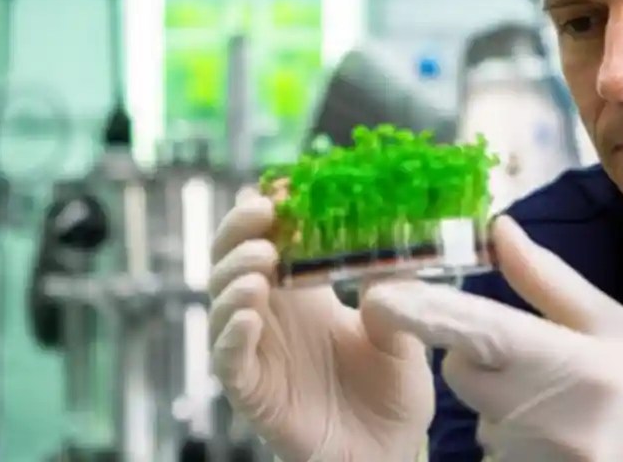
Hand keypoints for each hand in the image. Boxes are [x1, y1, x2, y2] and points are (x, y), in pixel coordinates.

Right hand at [208, 188, 433, 461]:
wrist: (393, 453)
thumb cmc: (394, 391)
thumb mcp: (399, 330)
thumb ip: (390, 291)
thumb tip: (385, 243)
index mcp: (306, 293)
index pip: (270, 239)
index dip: (266, 212)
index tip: (281, 188)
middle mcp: (275, 317)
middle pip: (232, 261)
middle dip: (239, 232)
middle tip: (262, 213)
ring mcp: (259, 353)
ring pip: (223, 305)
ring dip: (234, 277)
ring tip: (262, 263)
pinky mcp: (253, 392)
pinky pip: (228, 361)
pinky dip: (232, 334)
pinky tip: (249, 316)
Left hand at [363, 216, 622, 461]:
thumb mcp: (612, 323)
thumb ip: (545, 280)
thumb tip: (497, 227)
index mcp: (572, 364)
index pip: (476, 331)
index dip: (421, 312)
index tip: (379, 295)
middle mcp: (550, 420)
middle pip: (462, 373)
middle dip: (478, 357)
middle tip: (534, 358)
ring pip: (479, 416)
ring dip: (503, 406)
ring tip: (565, 409)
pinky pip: (495, 453)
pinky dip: (516, 440)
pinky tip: (561, 438)